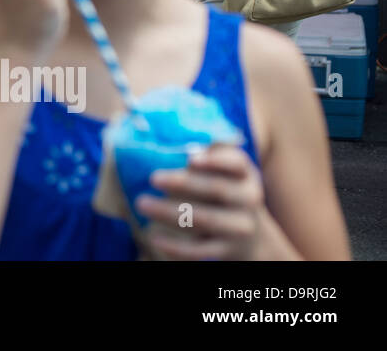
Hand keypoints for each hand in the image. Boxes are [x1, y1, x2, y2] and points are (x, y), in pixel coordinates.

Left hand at [136, 144, 265, 259]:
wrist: (247, 236)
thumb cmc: (220, 193)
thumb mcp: (219, 173)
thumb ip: (198, 157)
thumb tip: (160, 138)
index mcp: (244, 175)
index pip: (236, 163)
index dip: (215, 160)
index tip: (191, 158)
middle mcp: (248, 199)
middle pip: (216, 189)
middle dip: (183, 183)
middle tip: (153, 178)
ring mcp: (241, 228)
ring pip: (205, 220)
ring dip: (170, 212)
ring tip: (141, 203)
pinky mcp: (229, 251)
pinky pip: (200, 251)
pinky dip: (175, 246)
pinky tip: (154, 237)